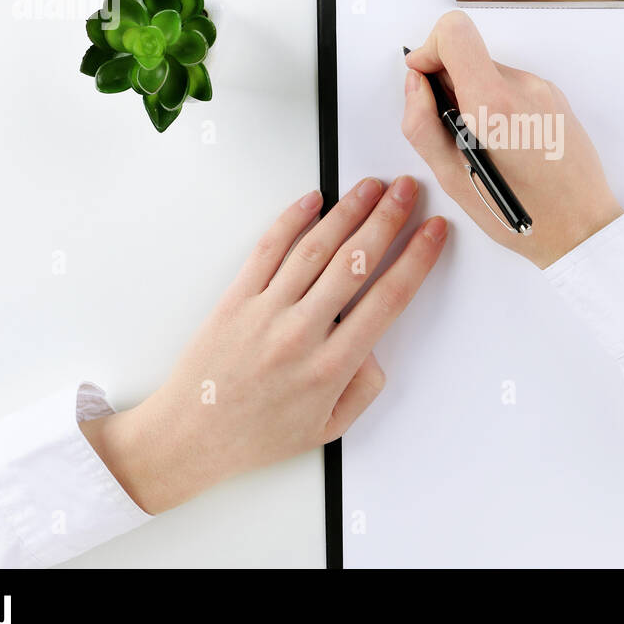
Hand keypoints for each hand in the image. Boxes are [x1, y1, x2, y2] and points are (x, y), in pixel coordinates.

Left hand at [80, 177, 446, 513]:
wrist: (190, 437)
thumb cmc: (255, 434)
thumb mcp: (328, 428)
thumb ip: (364, 389)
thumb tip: (376, 348)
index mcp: (331, 367)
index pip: (388, 298)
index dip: (417, 258)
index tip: (433, 232)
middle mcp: (300, 334)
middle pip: (356, 262)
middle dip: (388, 219)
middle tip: (407, 190)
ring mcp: (266, 312)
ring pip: (315, 248)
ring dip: (348, 211)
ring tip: (371, 186)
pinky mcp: (236, 300)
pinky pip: (267, 250)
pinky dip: (291, 220)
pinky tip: (313, 200)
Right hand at [402, 10, 621, 267]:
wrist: (582, 226)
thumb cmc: (524, 214)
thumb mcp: (453, 179)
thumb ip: (422, 125)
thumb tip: (415, 85)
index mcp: (494, 103)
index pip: (454, 32)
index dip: (429, 49)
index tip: (423, 79)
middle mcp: (523, 86)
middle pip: (469, 55)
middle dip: (449, 85)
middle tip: (453, 131)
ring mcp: (544, 89)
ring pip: (489, 73)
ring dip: (475, 98)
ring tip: (484, 146)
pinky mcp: (555, 97)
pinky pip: (513, 86)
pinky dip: (498, 105)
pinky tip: (506, 145)